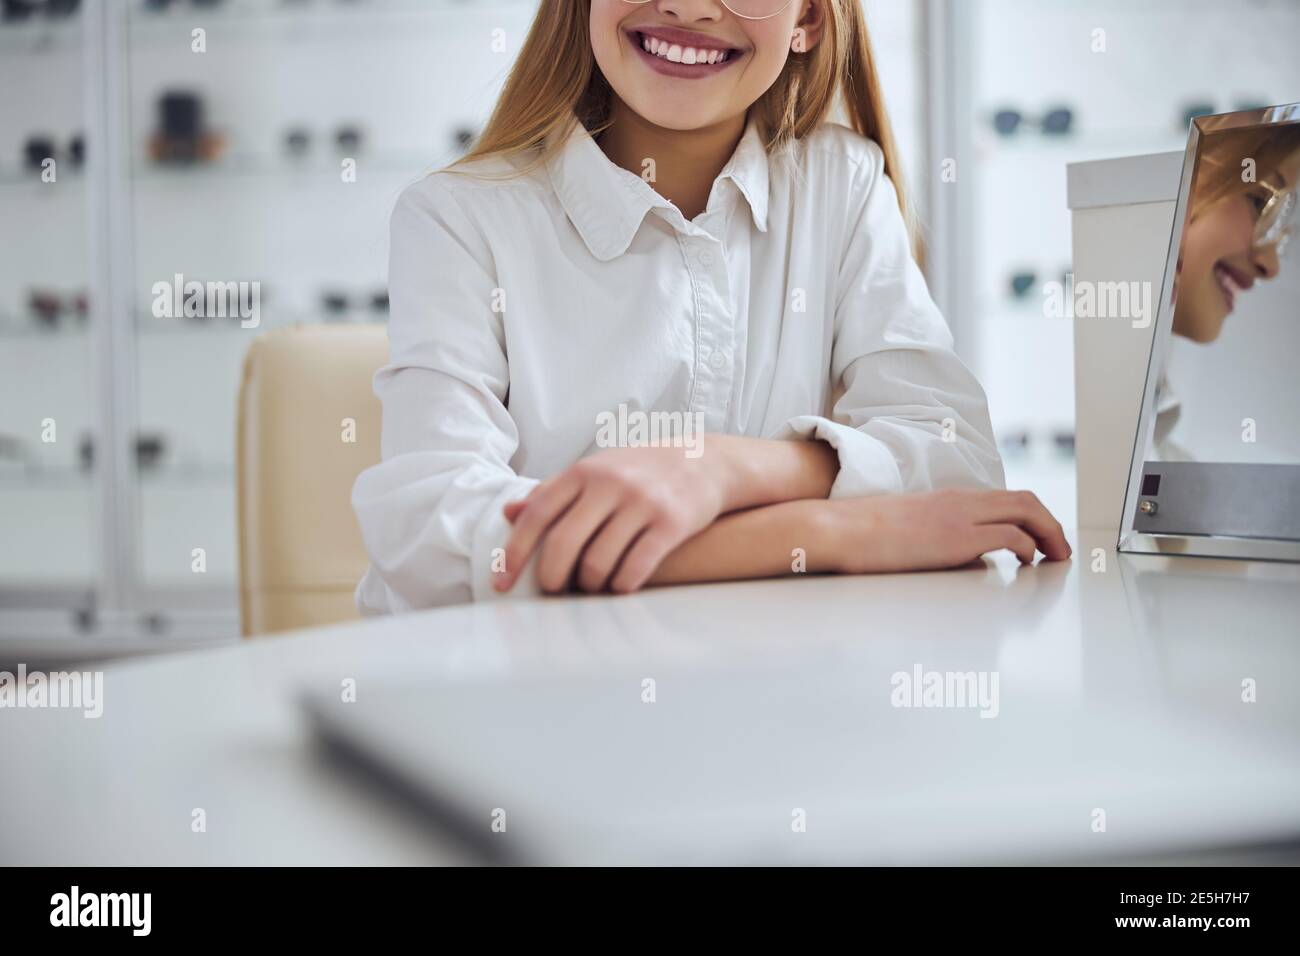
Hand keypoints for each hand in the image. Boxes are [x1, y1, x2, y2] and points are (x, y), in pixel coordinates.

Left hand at [495, 443, 735, 594]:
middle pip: (564, 544)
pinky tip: (620, 586)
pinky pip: (635, 568)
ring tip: (593, 586)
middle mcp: (610, 484)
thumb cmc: (637, 471)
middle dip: (552, 578)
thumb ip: (551, 492)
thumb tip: (508, 513)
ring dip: (590, 586)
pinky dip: (621, 586)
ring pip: (598, 563)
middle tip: (554, 590)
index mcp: (583, 472)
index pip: (537, 516)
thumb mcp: (592, 471)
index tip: (501, 583)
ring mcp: (642, 503)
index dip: (514, 553)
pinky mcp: (672, 523)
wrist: (703, 460)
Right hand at [821, 488, 1071, 572]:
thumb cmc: (863, 535)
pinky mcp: (956, 538)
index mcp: (950, 498)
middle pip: (1026, 501)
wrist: (838, 529)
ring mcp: (960, 517)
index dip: (1033, 517)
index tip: (1042, 540)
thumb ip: (942, 537)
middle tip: (1061, 551)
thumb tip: (966, 560)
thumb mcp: (910, 529)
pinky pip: (1011, 537)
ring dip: (1050, 534)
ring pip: (1026, 512)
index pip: (1006, 498)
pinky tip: (1026, 564)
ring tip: (1056, 558)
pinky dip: (1028, 549)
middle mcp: (961, 501)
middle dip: (1052, 525)